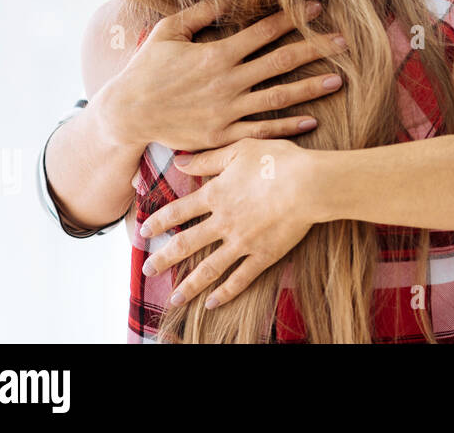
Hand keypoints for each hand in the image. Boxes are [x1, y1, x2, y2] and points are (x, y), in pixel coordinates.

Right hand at [95, 0, 348, 151]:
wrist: (126, 115)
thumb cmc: (146, 70)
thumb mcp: (167, 32)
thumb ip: (198, 13)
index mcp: (217, 54)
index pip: (264, 31)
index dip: (293, 18)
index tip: (317, 8)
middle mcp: (227, 81)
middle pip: (281, 61)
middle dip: (315, 48)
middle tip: (345, 41)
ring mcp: (227, 110)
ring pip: (278, 97)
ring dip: (311, 88)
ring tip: (339, 79)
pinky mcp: (222, 135)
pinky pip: (261, 129)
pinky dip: (288, 126)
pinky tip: (312, 120)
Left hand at [138, 137, 316, 309]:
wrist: (310, 183)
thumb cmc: (278, 161)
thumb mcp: (241, 149)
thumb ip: (209, 158)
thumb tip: (180, 162)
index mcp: (217, 194)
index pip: (179, 211)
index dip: (159, 222)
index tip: (143, 231)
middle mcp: (224, 222)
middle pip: (187, 243)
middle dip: (164, 258)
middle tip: (147, 270)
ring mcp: (243, 241)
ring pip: (209, 268)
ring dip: (189, 285)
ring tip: (174, 299)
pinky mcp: (264, 254)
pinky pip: (241, 278)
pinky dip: (226, 292)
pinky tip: (213, 303)